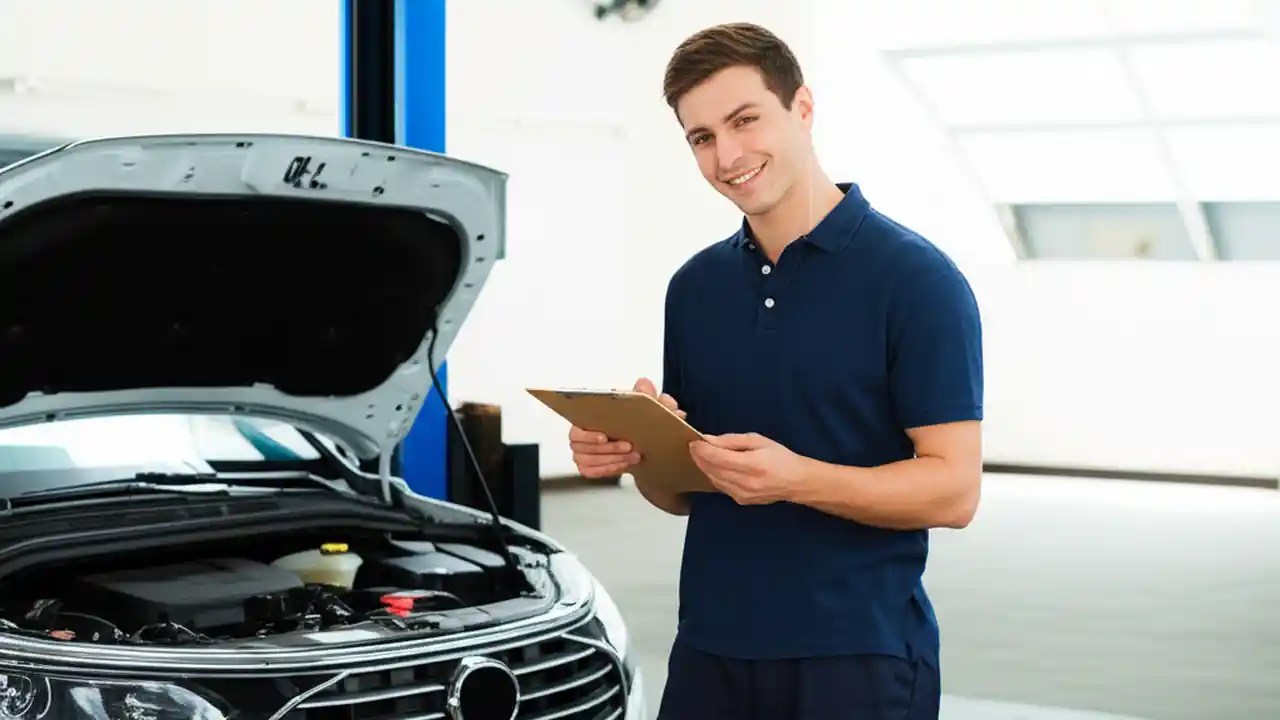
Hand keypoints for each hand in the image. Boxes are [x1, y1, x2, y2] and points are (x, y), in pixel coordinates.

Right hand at [568, 377, 684, 478]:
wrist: (643, 443)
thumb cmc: (638, 422)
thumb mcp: (649, 406)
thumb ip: (647, 395)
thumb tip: (644, 385)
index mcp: (589, 418)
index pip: (577, 429)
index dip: (587, 436)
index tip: (604, 437)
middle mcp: (582, 436)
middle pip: (582, 448)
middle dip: (608, 449)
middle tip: (628, 446)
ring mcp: (584, 453)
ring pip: (588, 461)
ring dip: (611, 459)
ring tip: (632, 455)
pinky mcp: (590, 467)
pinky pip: (591, 471)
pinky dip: (607, 469)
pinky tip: (623, 464)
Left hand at [689, 433, 812, 504]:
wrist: (796, 482)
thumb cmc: (780, 457)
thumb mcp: (758, 441)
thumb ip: (732, 440)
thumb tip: (709, 440)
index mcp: (752, 464)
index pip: (718, 458)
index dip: (702, 450)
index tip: (694, 441)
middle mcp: (746, 482)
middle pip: (712, 470)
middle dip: (700, 457)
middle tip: (693, 447)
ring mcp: (743, 494)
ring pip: (714, 480)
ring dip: (705, 467)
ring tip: (702, 455)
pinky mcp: (741, 501)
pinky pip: (721, 487)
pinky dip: (715, 476)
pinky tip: (715, 468)